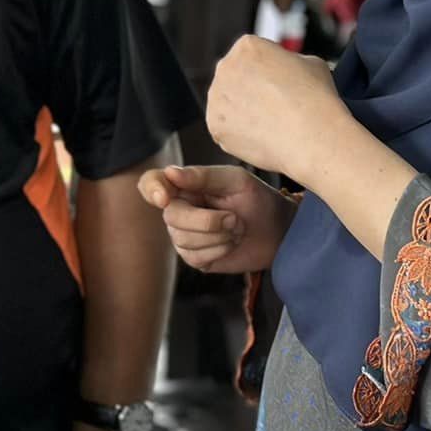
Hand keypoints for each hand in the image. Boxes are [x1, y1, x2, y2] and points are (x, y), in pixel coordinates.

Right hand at [138, 163, 296, 273]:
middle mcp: (179, 210)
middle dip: (206, 221)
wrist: (278, 231)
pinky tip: (231, 243)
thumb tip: (170, 173)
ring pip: (183, 239)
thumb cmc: (258, 200)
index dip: (152, 189)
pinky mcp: (194, 257)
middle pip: (171, 217)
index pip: (151, 183)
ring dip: (218, 236)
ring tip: (237, 228)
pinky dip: (219, 250)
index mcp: (185, 186)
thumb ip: (203, 176)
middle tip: (235, 218)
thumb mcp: (235, 181)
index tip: (164, 198)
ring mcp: (184, 236)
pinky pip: (194, 257)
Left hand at [206, 35, 345, 178]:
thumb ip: (288, 61)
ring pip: (227, 103)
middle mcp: (225, 68)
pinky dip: (239, 132)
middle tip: (274, 104)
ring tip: (270, 121)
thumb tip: (284, 69)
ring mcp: (216, 98)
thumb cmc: (315, 98)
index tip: (280, 82)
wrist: (311, 136)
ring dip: (242, 110)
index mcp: (247, 46)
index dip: (269, 70)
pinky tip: (260, 134)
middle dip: (250, 89)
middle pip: (235, 77)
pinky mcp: (214, 125)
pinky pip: (225, 127)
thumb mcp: (311, 63)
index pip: (252, 54)